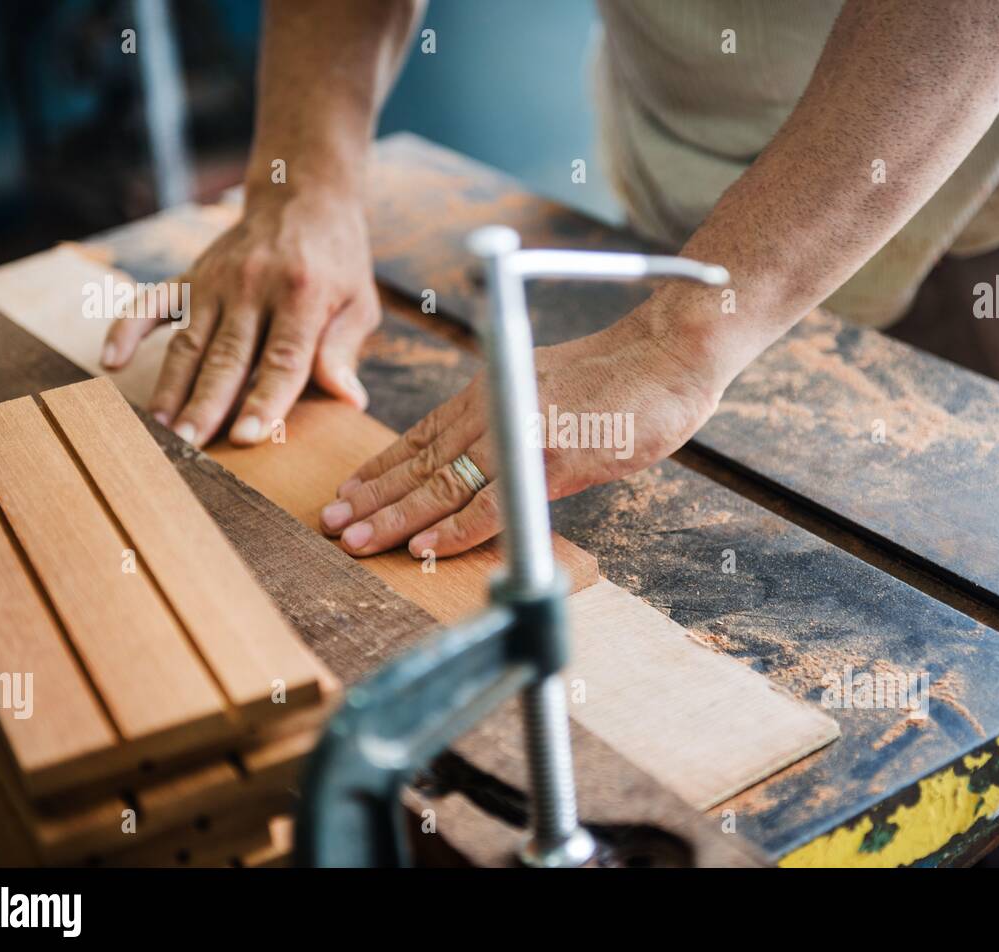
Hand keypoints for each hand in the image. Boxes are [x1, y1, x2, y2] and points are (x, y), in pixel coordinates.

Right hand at [101, 186, 379, 445]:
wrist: (302, 196)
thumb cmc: (337, 261)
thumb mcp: (359, 301)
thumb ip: (343, 350)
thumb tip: (349, 400)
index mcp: (302, 295)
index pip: (281, 359)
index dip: (264, 401)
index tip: (246, 438)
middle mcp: (253, 287)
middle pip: (227, 357)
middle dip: (206, 405)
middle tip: (188, 447)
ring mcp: (216, 281)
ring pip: (189, 342)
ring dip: (171, 387)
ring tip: (158, 429)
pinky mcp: (190, 276)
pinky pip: (151, 303)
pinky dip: (126, 329)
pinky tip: (111, 363)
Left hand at [318, 311, 720, 557]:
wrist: (667, 358)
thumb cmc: (619, 379)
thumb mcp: (548, 388)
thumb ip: (514, 418)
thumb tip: (494, 459)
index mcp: (491, 390)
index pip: (422, 435)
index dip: (382, 468)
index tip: (349, 493)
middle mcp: (493, 408)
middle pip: (419, 461)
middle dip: (372, 497)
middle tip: (331, 525)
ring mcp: (518, 434)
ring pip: (441, 483)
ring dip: (394, 516)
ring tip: (355, 541)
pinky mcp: (550, 460)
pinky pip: (491, 503)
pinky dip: (453, 528)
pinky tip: (422, 547)